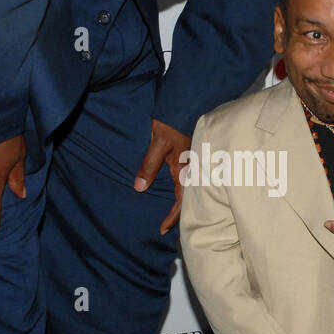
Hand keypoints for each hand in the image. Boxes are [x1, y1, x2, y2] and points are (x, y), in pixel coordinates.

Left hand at [134, 118, 190, 234]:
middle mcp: (192, 169)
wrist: (187, 102)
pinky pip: (190, 180)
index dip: (172, 218)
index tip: (162, 230)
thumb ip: (149, 166)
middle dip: (180, 216)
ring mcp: (194, 164)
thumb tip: (139, 188)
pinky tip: (180, 192)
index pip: (180, 201)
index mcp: (184, 169)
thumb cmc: (172, 122)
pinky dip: (185, 191)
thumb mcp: (158, 144)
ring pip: (191, 190)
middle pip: (188, 200)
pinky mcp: (192, 157)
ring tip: (176, 216)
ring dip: (183, 205)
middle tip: (171, 230)